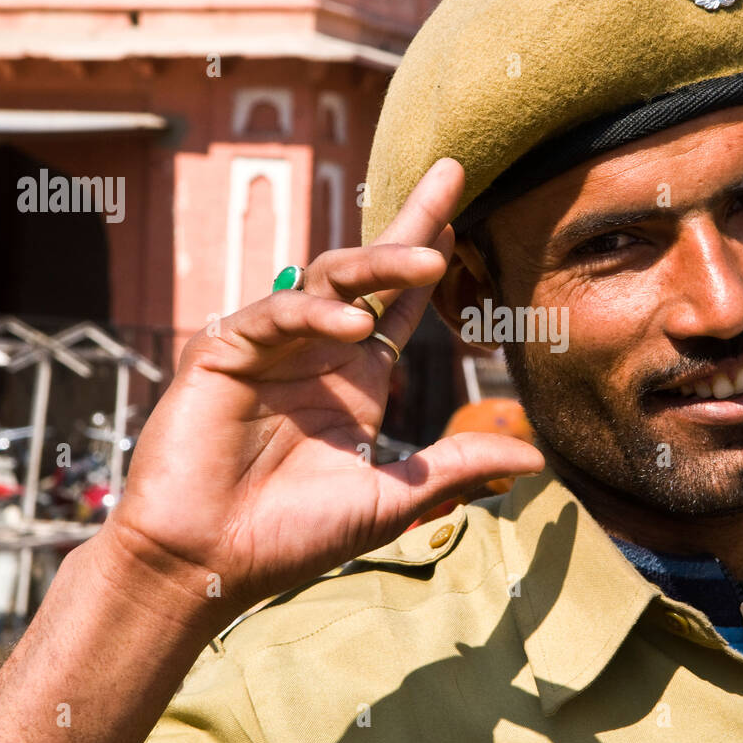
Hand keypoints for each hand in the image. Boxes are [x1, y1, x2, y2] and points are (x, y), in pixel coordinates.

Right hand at [105, 158, 544, 616]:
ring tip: (430, 261)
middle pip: (368, 272)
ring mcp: (268, 347)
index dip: (429, 258)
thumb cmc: (291, 538)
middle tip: (453, 175)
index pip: (401, 306)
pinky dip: (312, 313)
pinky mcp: (222, 352)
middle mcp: (314, 352)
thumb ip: (455, 468)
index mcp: (354, 380)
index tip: (464, 209)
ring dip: (377, 264)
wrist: (208, 568)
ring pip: (326, 279)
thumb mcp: (391, 500)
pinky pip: (273, 314)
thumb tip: (535, 458)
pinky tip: (352, 327)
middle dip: (410, 223)